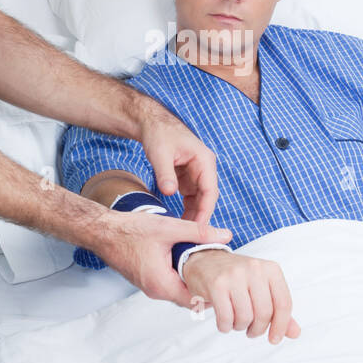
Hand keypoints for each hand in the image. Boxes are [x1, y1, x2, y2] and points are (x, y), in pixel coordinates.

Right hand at [95, 209, 231, 307]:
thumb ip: (199, 232)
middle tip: (221, 271)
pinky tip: (188, 260)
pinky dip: (180, 276)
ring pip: (178, 290)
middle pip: (188, 298)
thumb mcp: (169, 228)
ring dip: (192, 280)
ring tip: (208, 265)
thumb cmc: (129, 231)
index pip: (195, 301)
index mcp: (162, 284)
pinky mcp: (146, 279)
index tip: (224, 277)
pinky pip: (169, 284)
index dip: (213, 291)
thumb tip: (226, 235)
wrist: (102, 231)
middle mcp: (155, 290)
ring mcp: (149, 286)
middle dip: (205, 287)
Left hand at [137, 105, 217, 224]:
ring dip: (193, 215)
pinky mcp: (188, 178)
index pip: (210, 191)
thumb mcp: (160, 154)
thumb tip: (169, 193)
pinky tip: (179, 222)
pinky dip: (186, 209)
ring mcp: (197, 174)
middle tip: (192, 238)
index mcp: (204, 161)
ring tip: (185, 234)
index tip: (199, 228)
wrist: (152, 124)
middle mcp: (204, 168)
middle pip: (207, 198)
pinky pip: (191, 198)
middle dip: (200, 217)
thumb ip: (165, 174)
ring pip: (200, 200)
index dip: (206, 211)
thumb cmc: (159, 134)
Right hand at [183, 250, 300, 344]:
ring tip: (236, 321)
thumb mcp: (263, 289)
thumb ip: (279, 310)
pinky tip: (224, 322)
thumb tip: (295, 333)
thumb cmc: (238, 279)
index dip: (281, 326)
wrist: (205, 262)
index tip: (274, 339)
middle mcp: (254, 268)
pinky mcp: (217, 284)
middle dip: (258, 329)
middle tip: (251, 331)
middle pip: (264, 313)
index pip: (284, 303)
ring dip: (240, 327)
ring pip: (245, 317)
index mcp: (271, 269)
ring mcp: (234, 275)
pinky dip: (225, 326)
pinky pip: (226, 317)